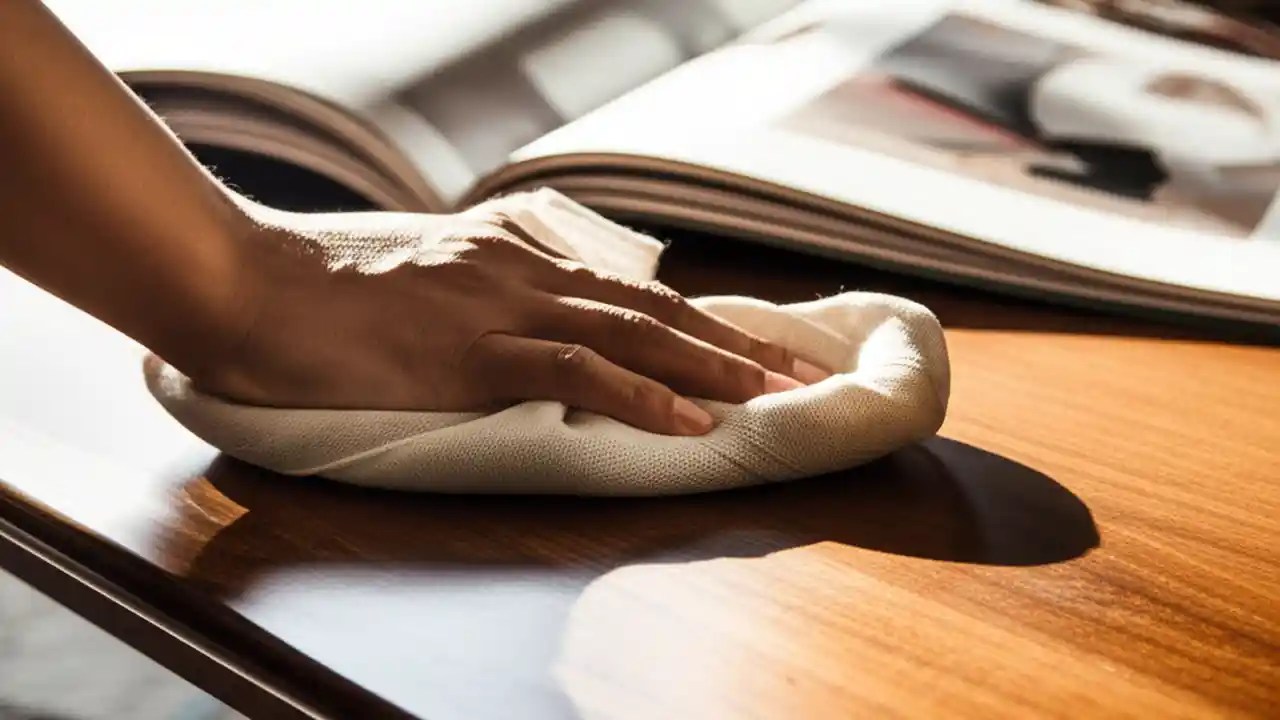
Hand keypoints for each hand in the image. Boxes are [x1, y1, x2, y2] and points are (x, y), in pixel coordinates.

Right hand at [191, 194, 827, 435]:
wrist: (249, 285)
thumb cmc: (322, 295)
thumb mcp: (416, 283)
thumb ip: (475, 297)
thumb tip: (518, 328)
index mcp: (509, 258)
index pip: (624, 290)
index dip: (694, 321)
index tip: (748, 344)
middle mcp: (520, 272)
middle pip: (649, 308)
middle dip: (729, 341)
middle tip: (794, 369)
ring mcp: (499, 307)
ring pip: (630, 333)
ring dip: (709, 366)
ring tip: (771, 395)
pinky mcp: (471, 350)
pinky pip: (575, 370)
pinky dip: (642, 395)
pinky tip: (690, 420)